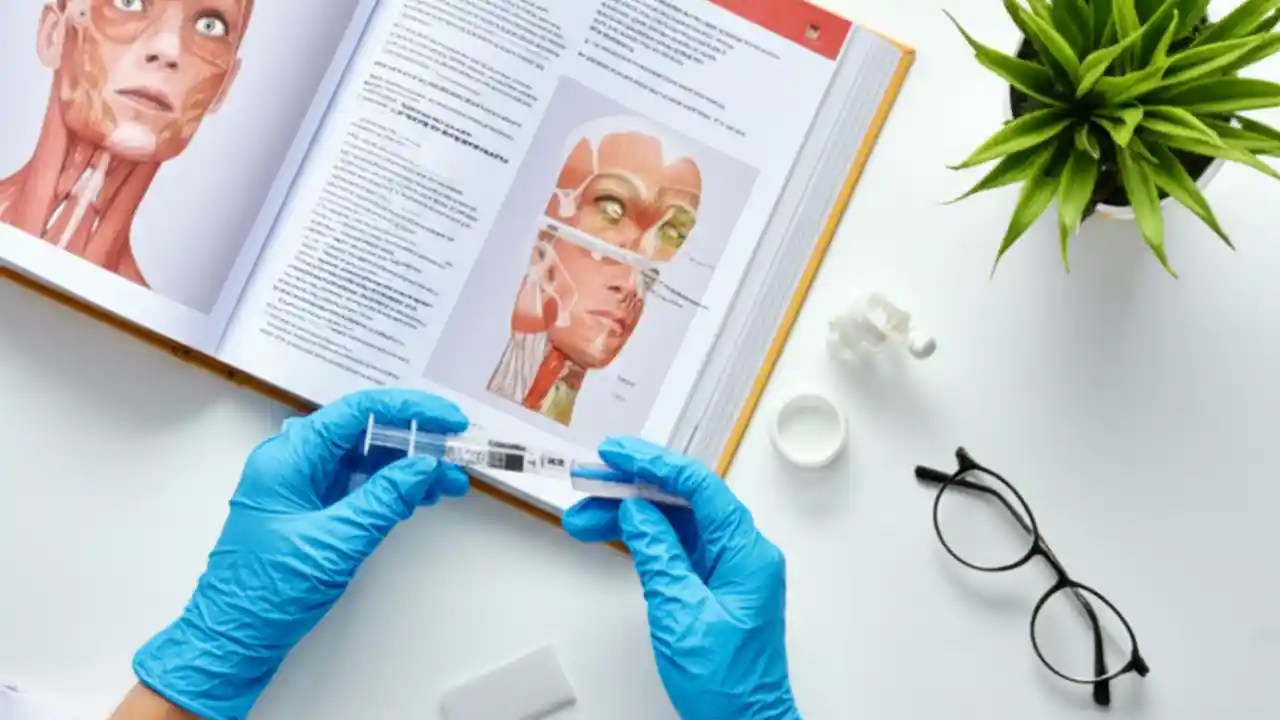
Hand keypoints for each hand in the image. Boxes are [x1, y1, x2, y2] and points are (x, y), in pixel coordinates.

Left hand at [132, 390, 469, 719]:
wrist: (231, 641)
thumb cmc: (267, 593)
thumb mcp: (334, 543)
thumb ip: (383, 499)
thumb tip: (424, 465)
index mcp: (288, 459)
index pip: (356, 412)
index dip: (409, 409)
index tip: (448, 419)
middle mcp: (293, 462)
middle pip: (364, 432)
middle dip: (415, 440)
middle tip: (457, 453)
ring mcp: (302, 486)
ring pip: (365, 459)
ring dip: (409, 467)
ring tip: (451, 482)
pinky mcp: (311, 509)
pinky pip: (358, 485)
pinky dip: (391, 489)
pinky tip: (422, 496)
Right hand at [562, 437, 798, 719]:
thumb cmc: (729, 683)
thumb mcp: (681, 613)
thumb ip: (658, 555)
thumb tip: (638, 513)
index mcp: (746, 552)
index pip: (700, 486)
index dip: (655, 463)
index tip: (619, 453)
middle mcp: (740, 553)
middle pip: (683, 502)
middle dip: (632, 490)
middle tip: (591, 481)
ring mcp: (726, 570)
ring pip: (673, 524)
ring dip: (628, 518)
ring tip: (584, 517)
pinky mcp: (711, 586)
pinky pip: (674, 549)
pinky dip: (641, 543)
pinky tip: (611, 535)